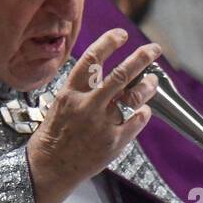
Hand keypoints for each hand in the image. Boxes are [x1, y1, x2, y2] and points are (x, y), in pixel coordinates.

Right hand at [27, 28, 161, 202]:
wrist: (49, 167)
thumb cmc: (53, 134)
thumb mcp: (60, 104)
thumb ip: (82, 89)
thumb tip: (106, 73)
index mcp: (70, 93)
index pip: (92, 59)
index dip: (109, 42)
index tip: (121, 35)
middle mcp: (87, 106)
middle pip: (120, 75)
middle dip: (141, 58)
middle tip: (153, 49)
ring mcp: (101, 125)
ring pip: (133, 98)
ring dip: (147, 86)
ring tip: (152, 80)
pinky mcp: (113, 142)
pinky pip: (136, 121)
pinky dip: (143, 112)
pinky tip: (144, 109)